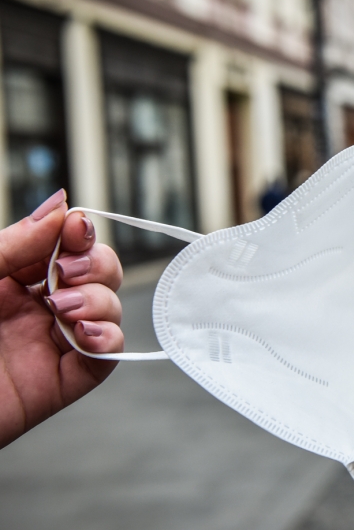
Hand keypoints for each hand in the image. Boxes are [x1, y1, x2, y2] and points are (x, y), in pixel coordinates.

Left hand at [0, 190, 123, 447]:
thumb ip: (14, 244)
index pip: (63, 247)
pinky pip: (105, 358)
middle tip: (67, 273)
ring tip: (63, 308)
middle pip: (97, 274)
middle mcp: (33, 309)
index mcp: (6, 280)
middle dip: (96, 265)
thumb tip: (60, 206)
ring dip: (99, 301)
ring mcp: (49, 345)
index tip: (76, 227)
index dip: (79, 235)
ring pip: (107, 310)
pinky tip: (84, 333)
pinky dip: (108, 339)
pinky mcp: (60, 382)